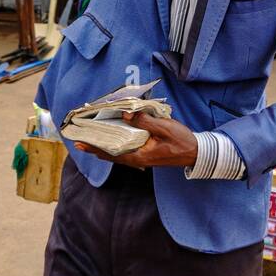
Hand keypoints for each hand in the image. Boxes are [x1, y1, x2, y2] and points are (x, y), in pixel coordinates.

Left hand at [76, 111, 197, 169]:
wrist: (196, 153)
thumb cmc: (181, 141)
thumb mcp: (164, 128)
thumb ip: (145, 121)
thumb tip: (126, 115)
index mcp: (139, 155)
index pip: (111, 153)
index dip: (95, 147)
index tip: (81, 143)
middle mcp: (138, 159)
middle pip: (111, 155)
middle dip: (95, 148)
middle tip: (78, 142)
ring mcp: (142, 158)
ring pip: (117, 153)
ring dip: (103, 147)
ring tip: (89, 141)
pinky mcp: (146, 153)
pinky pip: (125, 151)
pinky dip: (114, 146)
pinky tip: (110, 142)